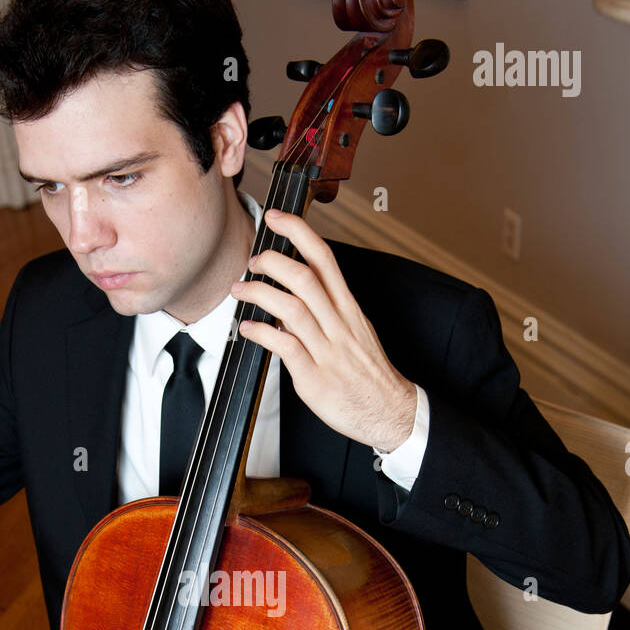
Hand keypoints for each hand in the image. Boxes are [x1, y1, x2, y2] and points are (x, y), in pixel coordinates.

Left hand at [231, 208, 416, 451]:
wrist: (388, 412)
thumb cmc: (367, 374)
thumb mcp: (352, 333)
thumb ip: (321, 315)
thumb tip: (287, 303)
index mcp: (348, 308)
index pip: (324, 258)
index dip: (298, 232)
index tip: (276, 217)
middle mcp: (339, 324)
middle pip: (305, 277)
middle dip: (273, 261)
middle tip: (253, 261)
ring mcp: (327, 350)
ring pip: (293, 309)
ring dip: (261, 294)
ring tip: (240, 290)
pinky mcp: (315, 377)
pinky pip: (286, 348)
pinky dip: (262, 334)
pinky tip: (248, 328)